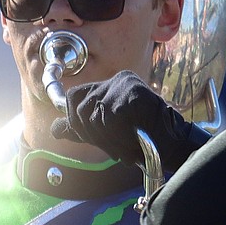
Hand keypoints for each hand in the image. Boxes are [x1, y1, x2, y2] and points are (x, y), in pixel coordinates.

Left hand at [51, 72, 206, 169]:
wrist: (171, 144)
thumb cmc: (141, 138)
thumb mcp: (106, 132)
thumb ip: (80, 128)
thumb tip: (54, 129)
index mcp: (111, 85)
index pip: (73, 96)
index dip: (73, 119)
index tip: (87, 134)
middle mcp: (117, 79)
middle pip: (79, 108)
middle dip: (90, 133)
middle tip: (112, 144)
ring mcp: (125, 85)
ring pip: (93, 117)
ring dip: (107, 140)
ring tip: (124, 144)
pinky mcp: (133, 94)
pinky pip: (109, 120)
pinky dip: (117, 137)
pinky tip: (131, 140)